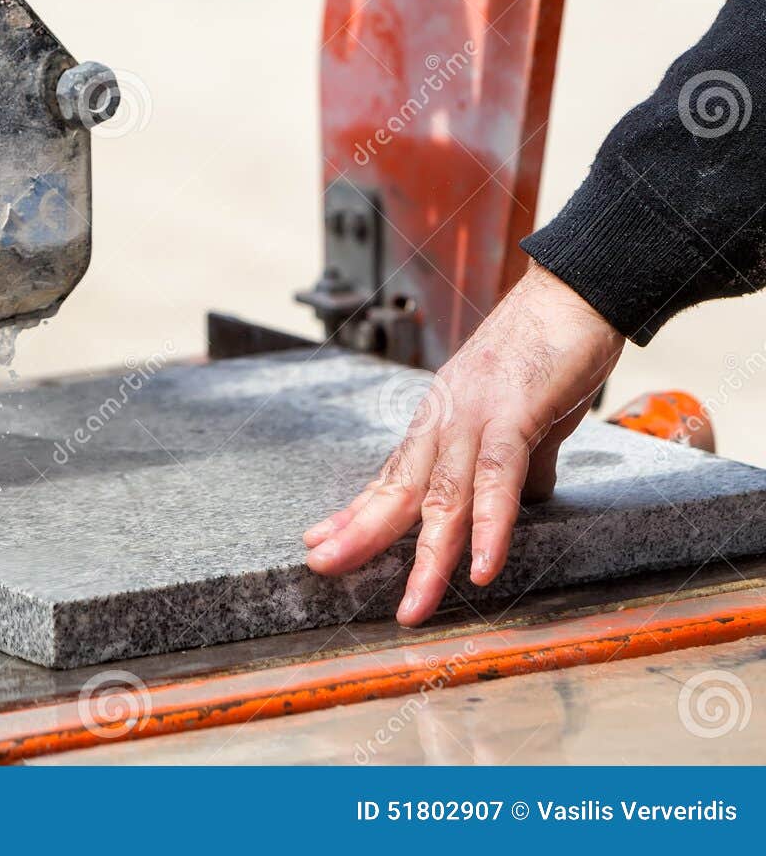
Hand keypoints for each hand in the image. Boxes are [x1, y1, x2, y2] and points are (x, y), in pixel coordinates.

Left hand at [303, 262, 626, 625]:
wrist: (576, 291)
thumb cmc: (550, 349)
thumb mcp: (527, 416)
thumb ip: (519, 460)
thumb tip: (526, 498)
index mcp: (442, 420)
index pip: (392, 476)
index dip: (357, 513)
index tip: (320, 543)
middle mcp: (446, 419)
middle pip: (398, 489)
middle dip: (360, 536)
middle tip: (322, 568)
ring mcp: (476, 415)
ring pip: (442, 497)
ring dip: (427, 557)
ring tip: (411, 606)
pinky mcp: (516, 413)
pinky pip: (496, 479)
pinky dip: (489, 526)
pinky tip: (480, 567)